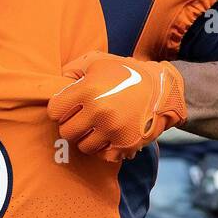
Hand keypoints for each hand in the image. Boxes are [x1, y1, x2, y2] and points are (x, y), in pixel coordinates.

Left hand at [47, 52, 188, 162]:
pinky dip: (103, 149)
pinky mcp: (125, 144)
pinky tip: (108, 137)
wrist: (163, 88)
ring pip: (82, 146)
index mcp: (88, 89)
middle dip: (71, 125)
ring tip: (96, 128)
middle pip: (66, 131)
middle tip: (82, 119)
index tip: (68, 107)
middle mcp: (99, 111)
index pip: (54, 110)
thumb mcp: (98, 61)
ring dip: (87, 138)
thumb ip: (72, 69)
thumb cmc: (125, 73)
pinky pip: (102, 156)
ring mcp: (113, 130)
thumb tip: (54, 82)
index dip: (59, 109)